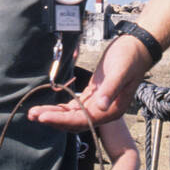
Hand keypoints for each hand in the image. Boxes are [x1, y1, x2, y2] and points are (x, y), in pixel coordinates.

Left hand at [28, 36, 151, 128]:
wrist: (137, 47)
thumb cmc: (130, 58)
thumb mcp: (120, 72)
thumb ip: (110, 90)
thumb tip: (100, 107)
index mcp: (112, 110)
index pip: (83, 120)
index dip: (62, 120)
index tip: (44, 116)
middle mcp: (105, 112)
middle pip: (75, 122)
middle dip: (53, 119)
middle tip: (33, 115)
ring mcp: (99, 105)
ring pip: (72, 116)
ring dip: (54, 114)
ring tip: (34, 113)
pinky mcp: (93, 96)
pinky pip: (74, 107)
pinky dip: (60, 108)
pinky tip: (47, 107)